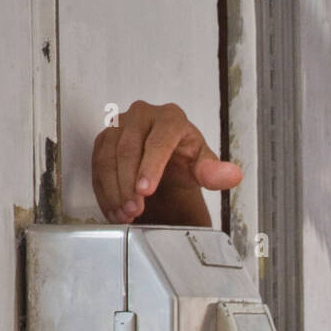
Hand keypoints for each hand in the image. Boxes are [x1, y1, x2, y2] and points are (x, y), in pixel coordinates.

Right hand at [91, 100, 242, 226]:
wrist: (167, 165)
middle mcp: (142, 115)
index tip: (145, 191)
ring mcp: (120, 125)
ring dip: (114, 190)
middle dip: (129, 184)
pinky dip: (104, 190)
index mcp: (171, 118)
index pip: (159, 140)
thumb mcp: (203, 167)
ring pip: (108, 156)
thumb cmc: (185, 162)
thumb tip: (232, 175)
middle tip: (134, 211)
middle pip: (129, 149)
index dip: (151, 166)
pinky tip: (114, 210)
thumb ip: (214, 172)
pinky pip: (97, 164)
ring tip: (124, 215)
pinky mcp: (105, 139)